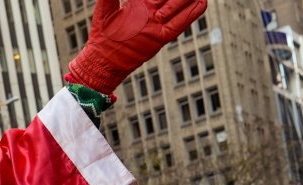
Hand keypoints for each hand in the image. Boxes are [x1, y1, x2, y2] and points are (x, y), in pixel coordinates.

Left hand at [66, 0, 206, 94]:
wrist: (101, 60)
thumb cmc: (100, 35)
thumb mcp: (104, 10)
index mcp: (139, 3)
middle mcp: (150, 12)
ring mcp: (156, 24)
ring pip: (177, 5)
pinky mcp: (160, 38)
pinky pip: (179, 24)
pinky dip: (190, 14)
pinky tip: (202, 3)